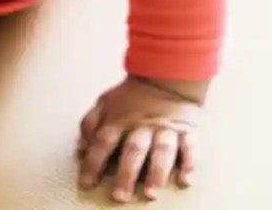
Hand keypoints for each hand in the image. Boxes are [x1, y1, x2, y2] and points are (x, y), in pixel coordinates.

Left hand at [76, 76, 201, 202]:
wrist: (165, 75)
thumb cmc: (131, 95)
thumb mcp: (104, 102)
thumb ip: (90, 123)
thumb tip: (81, 148)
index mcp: (119, 119)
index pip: (103, 142)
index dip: (93, 163)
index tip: (86, 184)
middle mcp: (142, 126)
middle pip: (133, 150)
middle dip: (126, 174)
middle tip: (119, 197)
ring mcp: (165, 128)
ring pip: (161, 150)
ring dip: (156, 172)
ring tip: (151, 193)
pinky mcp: (186, 130)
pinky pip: (189, 147)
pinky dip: (189, 164)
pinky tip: (186, 180)